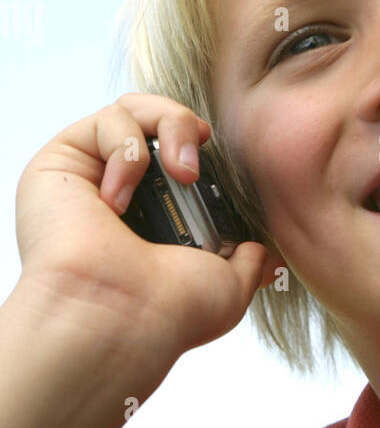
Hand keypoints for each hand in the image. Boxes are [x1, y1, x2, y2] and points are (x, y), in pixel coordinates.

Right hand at [15, 93, 282, 366]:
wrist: (122, 318)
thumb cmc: (168, 311)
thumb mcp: (228, 286)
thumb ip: (250, 262)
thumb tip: (268, 257)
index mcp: (160, 216)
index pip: (182, 154)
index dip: (201, 147)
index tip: (219, 160)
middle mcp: (125, 192)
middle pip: (159, 120)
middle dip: (187, 128)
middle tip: (197, 169)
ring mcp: (93, 175)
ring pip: (134, 109)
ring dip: (168, 129)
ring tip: (180, 174)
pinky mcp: (63, 163)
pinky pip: (105, 122)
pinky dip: (125, 152)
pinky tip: (117, 199)